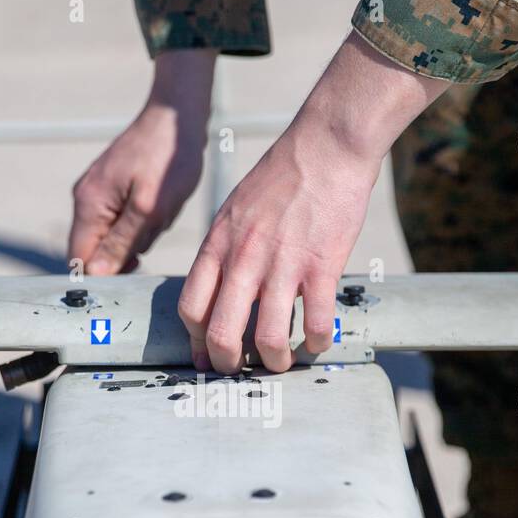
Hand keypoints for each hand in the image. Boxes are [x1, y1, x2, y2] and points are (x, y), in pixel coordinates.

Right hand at [68, 49, 215, 273]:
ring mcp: (97, 192)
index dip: (105, 273)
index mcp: (88, 205)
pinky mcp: (112, 187)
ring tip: (160, 210)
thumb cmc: (169, 159)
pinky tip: (160, 204)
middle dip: (127, 251)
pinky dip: (143, 221)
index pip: (81, 260)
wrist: (177, 117)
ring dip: (139, 235)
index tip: (137, 265)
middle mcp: (85, 199)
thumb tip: (96, 274)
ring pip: (113, 237)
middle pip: (97, 250)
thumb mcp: (150, 208)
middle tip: (154, 227)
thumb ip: (121, 243)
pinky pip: (123, 220)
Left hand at [179, 33, 449, 372]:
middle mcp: (244, 258)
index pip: (191, 308)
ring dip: (274, 362)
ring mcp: (283, 264)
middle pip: (221, 332)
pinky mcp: (322, 266)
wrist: (325, 145)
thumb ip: (225, 249)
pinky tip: (318, 342)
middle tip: (239, 372)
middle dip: (227, 365)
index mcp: (218, 244)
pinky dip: (317, 343)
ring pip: (268, 338)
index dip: (196, 342)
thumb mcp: (235, 210)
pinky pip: (316, 323)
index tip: (206, 357)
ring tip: (282, 363)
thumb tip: (219, 289)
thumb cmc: (282, 177)